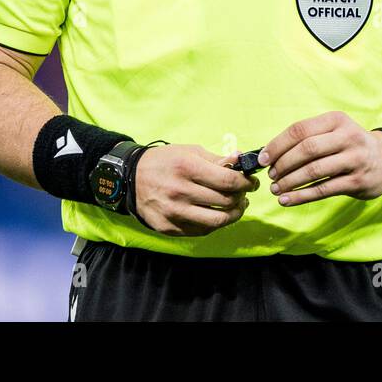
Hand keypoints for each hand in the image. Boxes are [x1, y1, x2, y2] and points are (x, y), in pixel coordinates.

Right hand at [132, 144, 259, 235]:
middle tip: (244, 193)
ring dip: (233, 215)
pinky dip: (214, 224)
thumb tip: (240, 161)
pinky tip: (217, 214)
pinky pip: (201, 231)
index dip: (245, 183)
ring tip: (237, 207)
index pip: (227, 180)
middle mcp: (180, 192)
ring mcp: (174, 213)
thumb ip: (216, 159)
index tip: (251, 182)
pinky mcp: (169, 228)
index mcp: (186, 168)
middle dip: (241, 197)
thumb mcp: (188, 151)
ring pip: (216, 222)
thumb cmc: (164, 161)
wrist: (130, 178)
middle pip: (225, 202)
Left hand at [259, 112, 381, 206]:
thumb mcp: (334, 130)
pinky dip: (302, 196)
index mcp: (336, 120)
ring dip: (290, 182)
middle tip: (271, 176)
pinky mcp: (357, 181)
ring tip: (276, 189)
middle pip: (306, 150)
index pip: (300, 130)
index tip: (263, 158)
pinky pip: (323, 189)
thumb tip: (270, 153)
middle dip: (283, 164)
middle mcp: (347, 137)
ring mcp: (354, 159)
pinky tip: (288, 200)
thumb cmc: (350, 144)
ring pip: (314, 171)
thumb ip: (308, 137)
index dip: (277, 145)